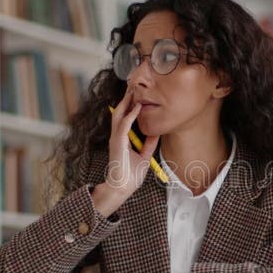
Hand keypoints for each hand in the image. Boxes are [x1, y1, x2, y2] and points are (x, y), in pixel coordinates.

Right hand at [92, 88, 159, 215]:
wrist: (122, 188)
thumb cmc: (130, 175)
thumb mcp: (144, 156)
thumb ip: (148, 144)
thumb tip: (155, 132)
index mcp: (121, 138)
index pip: (124, 116)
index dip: (129, 104)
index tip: (136, 93)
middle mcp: (117, 136)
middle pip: (119, 111)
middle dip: (126, 98)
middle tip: (133, 84)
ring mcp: (116, 139)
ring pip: (119, 115)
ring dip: (126, 102)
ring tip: (133, 90)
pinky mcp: (118, 144)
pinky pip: (124, 126)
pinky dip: (130, 115)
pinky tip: (137, 107)